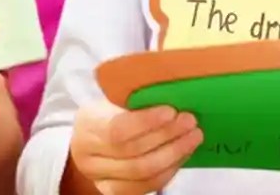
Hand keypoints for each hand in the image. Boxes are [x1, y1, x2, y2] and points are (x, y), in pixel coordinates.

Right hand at [69, 101, 202, 194]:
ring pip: (143, 173)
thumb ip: (134, 101)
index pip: (118, 129)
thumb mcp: (110, 102)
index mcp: (88, 127)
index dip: (147, 121)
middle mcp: (90, 157)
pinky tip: (182, 155)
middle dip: (167, 137)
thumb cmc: (104, 116)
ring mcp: (101, 178)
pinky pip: (147, 186)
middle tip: (190, 122)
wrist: (86, 143)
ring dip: (174, 155)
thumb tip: (171, 93)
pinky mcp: (115, 191)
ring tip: (192, 137)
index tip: (171, 111)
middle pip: (133, 153)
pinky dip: (169, 170)